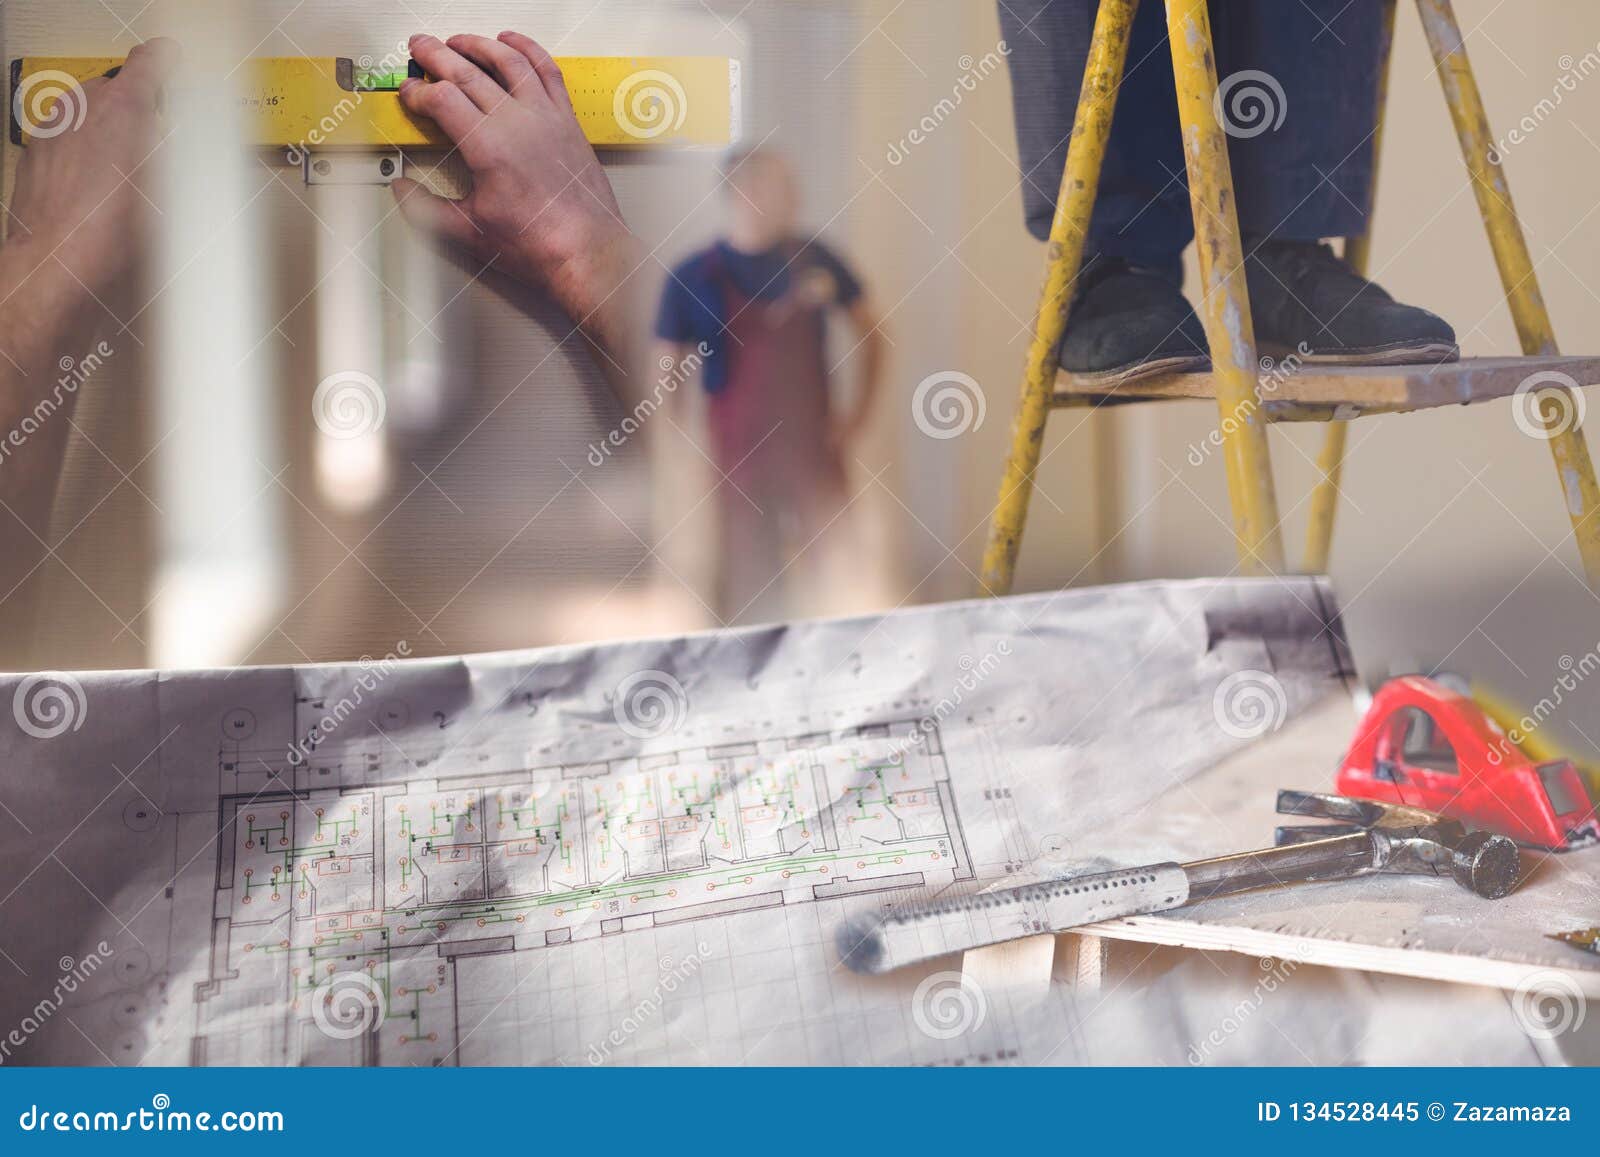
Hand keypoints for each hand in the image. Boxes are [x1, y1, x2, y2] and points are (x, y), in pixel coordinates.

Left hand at [5, 39, 177, 313]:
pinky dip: (84, 150)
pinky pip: (68, 136)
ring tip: (126, 171)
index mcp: (124, 108)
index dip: (166, 60)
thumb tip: (203, 145)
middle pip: (118, 89)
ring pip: (90, 112)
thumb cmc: (110, 234)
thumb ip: (187, 156)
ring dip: (109, 130)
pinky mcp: (37, 150)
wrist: (55, 263)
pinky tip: (96, 186)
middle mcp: (84, 108)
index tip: (172, 60)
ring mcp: (55, 126)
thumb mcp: (173, 195)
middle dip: (139, 109)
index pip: (149, 61)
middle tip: (158, 140)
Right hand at [392, 33, 640, 332]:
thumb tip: (403, 190)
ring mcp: (545, 117)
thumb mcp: (469, 233)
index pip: (442, 99)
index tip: (410, 96)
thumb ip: (426, 209)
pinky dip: (527, 48)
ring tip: (456, 40)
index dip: (419, 92)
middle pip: (468, 71)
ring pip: (507, 61)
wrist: (587, 253)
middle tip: (418, 47)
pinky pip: (546, 71)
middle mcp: (518, 123)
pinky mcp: (566, 120)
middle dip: (436, 55)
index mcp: (489, 147)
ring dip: (477, 44)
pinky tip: (511, 41)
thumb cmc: (539, 246)